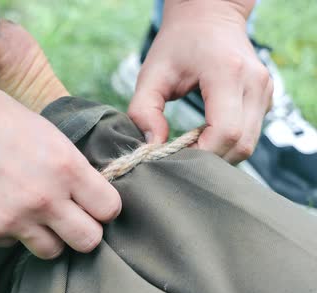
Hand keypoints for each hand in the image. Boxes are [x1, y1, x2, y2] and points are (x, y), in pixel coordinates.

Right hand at [0, 9, 119, 258]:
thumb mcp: (43, 131)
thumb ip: (68, 165)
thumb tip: (87, 190)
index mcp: (66, 165)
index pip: (110, 209)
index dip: (102, 207)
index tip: (91, 203)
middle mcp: (46, 198)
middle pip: (89, 241)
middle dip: (81, 230)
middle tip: (66, 217)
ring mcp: (14, 219)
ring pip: (53, 252)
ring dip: (47, 237)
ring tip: (29, 214)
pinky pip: (13, 245)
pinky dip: (10, 232)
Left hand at [128, 0, 272, 163]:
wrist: (209, 17)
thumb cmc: (177, 44)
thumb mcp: (151, 73)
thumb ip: (143, 110)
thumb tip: (152, 146)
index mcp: (228, 72)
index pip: (225, 131)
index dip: (200, 153)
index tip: (172, 156)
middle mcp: (255, 83)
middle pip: (241, 144)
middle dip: (208, 159)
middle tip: (178, 157)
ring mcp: (265, 92)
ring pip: (248, 144)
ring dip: (218, 154)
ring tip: (188, 147)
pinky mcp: (265, 99)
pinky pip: (249, 135)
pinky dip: (226, 144)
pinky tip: (203, 137)